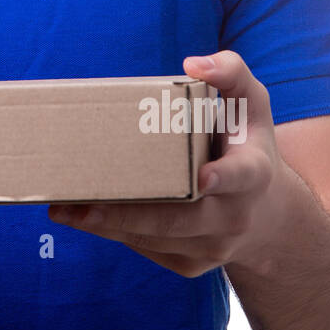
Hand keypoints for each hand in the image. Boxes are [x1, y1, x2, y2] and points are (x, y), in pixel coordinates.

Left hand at [48, 50, 291, 276]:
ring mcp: (213, 247)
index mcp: (253, 173)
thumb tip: (192, 64)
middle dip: (129, 214)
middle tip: (81, 204)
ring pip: (156, 239)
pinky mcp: (191, 264)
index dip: (222, 178)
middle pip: (180, 219)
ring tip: (64, 209)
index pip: (241, 176)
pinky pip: (148, 251)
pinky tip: (83, 217)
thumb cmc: (245, 145)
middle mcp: (235, 217)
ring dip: (109, 226)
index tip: (202, 178)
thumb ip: (230, 72)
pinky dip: (115, 234)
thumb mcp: (250, 104)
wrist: (266, 214)